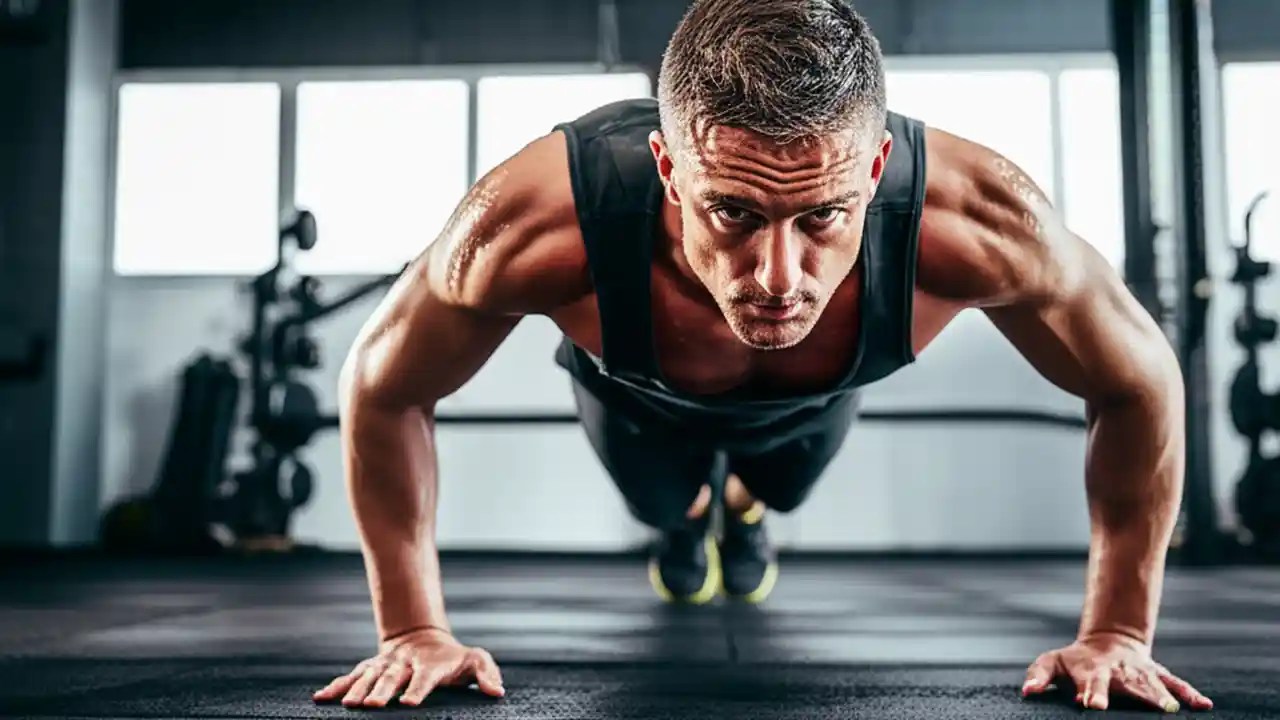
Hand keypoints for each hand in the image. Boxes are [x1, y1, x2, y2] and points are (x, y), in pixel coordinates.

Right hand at [313, 626, 504, 707]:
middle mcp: (405, 664)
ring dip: (356, 689)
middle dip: (381, 691)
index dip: (418, 690)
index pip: (425, 678)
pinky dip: (335, 686)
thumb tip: (498, 692)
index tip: (409, 704)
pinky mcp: (370, 668)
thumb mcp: (475, 660)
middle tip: (370, 705)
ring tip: (347, 704)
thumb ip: (486, 674)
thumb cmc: (453, 658)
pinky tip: (320, 698)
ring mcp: (385, 665)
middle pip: (392, 678)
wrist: (423, 638)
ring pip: (368, 677)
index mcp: (431, 665)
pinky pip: (350, 676)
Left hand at [1022, 633, 1211, 711]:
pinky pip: (1178, 684)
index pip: (1092, 684)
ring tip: (1171, 711)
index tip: (1091, 704)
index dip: (1092, 694)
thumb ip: (1038, 676)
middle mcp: (1120, 673)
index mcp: (1093, 671)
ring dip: (1162, 699)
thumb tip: (1027, 692)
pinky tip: (1204, 706)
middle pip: (1127, 687)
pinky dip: (1190, 694)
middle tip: (1136, 709)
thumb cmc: (1075, 660)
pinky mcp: (1159, 676)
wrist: (1108, 641)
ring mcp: (1142, 674)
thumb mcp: (1052, 662)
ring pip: (1155, 687)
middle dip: (1131, 697)